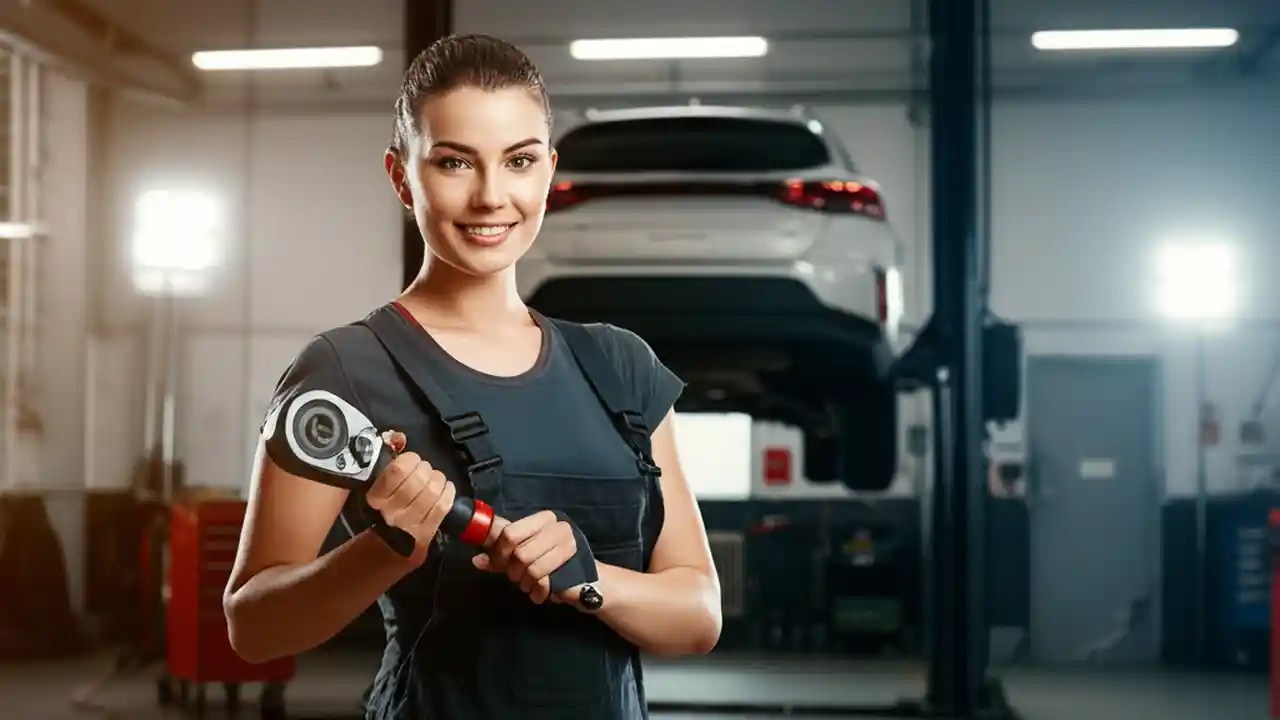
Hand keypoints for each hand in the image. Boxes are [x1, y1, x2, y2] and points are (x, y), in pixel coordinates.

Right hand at [365, 451, 456, 566]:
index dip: (410, 459)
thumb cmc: (377, 519)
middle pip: (419, 479)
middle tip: (424, 472)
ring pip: (433, 492)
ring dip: (438, 480)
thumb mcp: (373, 492)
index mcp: (374, 498)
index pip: (398, 469)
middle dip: (426, 470)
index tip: (411, 461)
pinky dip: (448, 493)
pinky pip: (442, 507)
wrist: (377, 557)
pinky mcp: (425, 537)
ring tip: (435, 481)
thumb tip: (399, 436)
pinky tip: (446, 489)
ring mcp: (409, 526)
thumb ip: (385, 465)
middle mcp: (390, 512)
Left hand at [472, 510, 576, 603]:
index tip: (498, 563)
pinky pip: (544, 582)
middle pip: (519, 552)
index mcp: (544, 518)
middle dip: (513, 570)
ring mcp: (569, 545)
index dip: (498, 552)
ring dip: (525, 583)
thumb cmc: (552, 566)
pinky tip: (541, 592)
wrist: (590, 582)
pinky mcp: (575, 566)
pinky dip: (537, 592)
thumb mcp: (522, 556)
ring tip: (530, 584)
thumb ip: (501, 555)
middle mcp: (558, 527)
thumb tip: (477, 560)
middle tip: (516, 576)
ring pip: (531, 567)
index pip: (509, 532)